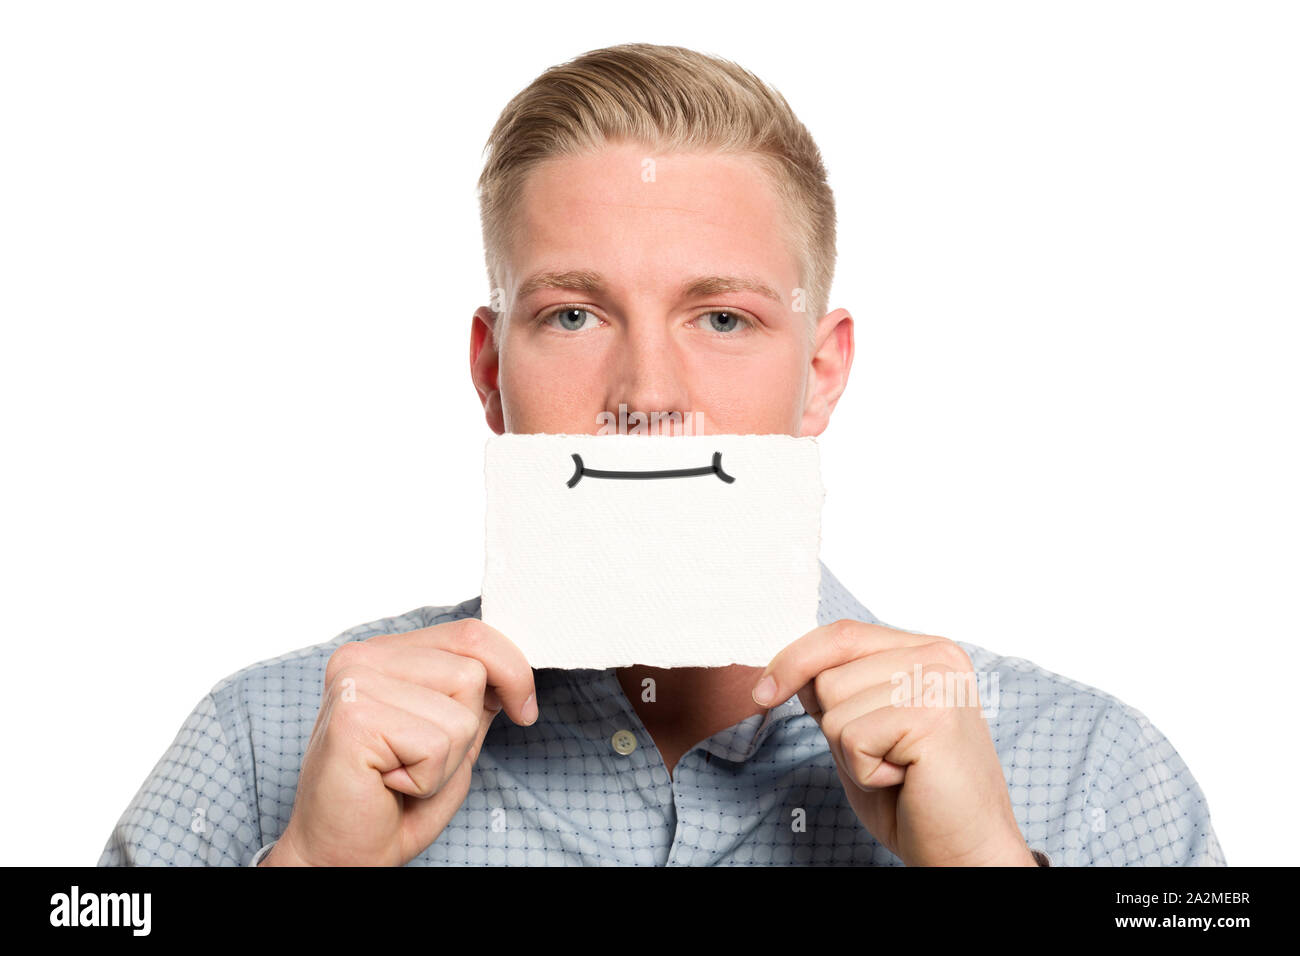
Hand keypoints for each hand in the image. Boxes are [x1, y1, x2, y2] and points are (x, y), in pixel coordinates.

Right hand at [262, 618, 535, 865]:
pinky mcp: (352, 716)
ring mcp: (354, 681)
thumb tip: (515, 667)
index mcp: (385, 651)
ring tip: (402, 773)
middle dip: (467, 730)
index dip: (512, 671)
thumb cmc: (396, 800)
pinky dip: (426, 779)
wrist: (343, 854)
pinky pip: (436, 744)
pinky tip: (388, 784)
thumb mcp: (453, 735)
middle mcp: (362, 655)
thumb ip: (475, 694)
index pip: (470, 634)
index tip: (524, 711)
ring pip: (461, 711)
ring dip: (446, 760)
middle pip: (472, 671)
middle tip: (420, 762)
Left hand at [752, 619, 1036, 865]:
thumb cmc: (915, 796)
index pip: (841, 634)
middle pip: (829, 672)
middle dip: (837, 725)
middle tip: (886, 758)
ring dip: (851, 752)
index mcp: (926, 651)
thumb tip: (782, 669)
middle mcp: (938, 656)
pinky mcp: (932, 716)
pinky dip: (865, 771)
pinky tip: (905, 779)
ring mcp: (938, 682)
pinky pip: (851, 737)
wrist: (967, 850)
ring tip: (898, 769)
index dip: (793, 660)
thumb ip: (838, 692)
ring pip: (834, 706)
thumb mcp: (865, 728)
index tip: (762, 692)